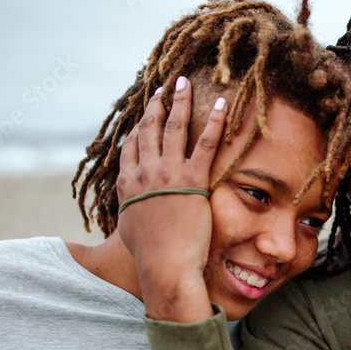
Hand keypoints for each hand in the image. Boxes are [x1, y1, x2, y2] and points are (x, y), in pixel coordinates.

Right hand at [116, 75, 227, 320]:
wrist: (165, 267)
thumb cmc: (150, 257)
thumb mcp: (130, 231)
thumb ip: (131, 213)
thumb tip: (130, 213)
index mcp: (128, 184)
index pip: (131, 147)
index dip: (138, 128)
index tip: (144, 115)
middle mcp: (144, 173)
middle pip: (149, 129)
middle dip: (156, 105)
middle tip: (163, 88)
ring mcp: (168, 173)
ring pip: (174, 127)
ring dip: (179, 101)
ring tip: (184, 82)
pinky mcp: (193, 179)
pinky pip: (206, 142)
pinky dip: (215, 120)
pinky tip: (222, 103)